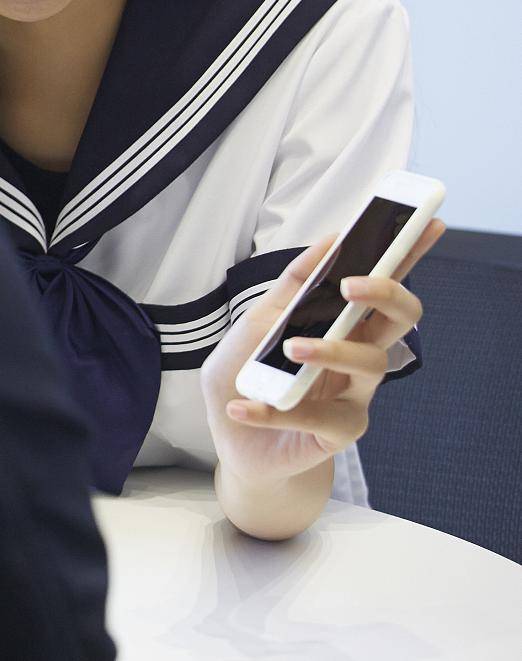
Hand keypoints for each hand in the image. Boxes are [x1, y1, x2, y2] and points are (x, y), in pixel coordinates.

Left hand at [201, 219, 445, 536]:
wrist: (234, 439)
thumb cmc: (249, 375)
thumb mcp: (256, 322)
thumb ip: (291, 287)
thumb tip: (328, 243)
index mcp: (343, 323)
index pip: (384, 285)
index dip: (409, 255)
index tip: (429, 223)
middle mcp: (359, 354)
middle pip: (400, 319)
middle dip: (385, 295)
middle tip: (352, 285)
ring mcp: (355, 394)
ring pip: (369, 363)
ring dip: (330, 351)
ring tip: (291, 348)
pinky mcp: (340, 432)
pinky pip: (319, 417)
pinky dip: (275, 411)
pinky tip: (244, 407)